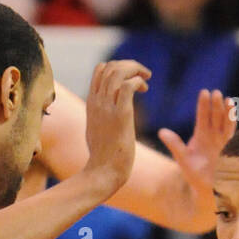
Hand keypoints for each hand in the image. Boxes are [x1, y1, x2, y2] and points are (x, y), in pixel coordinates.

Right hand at [84, 60, 150, 200]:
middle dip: (130, 65)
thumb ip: (99, 116)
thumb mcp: (95, 130)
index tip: (132, 79)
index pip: (100, 70)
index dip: (118, 68)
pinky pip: (128, 86)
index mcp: (92, 102)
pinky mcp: (120, 116)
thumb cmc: (103, 157)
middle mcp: (98, 101)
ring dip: (135, 69)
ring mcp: (107, 107)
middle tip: (144, 75)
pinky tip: (144, 89)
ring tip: (146, 79)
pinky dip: (137, 81)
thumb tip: (103, 115)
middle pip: (110, 66)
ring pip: (118, 71)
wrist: (103, 172)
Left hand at [158, 89, 238, 195]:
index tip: (204, 92)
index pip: (202, 116)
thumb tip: (161, 132)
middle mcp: (214, 135)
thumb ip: (175, 145)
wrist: (207, 191)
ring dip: (230, 114)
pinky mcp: (234, 151)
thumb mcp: (183, 160)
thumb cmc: (194, 176)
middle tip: (217, 94)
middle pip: (216, 117)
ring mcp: (225, 142)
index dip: (203, 105)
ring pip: (228, 124)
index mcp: (201, 134)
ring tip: (230, 101)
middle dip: (217, 105)